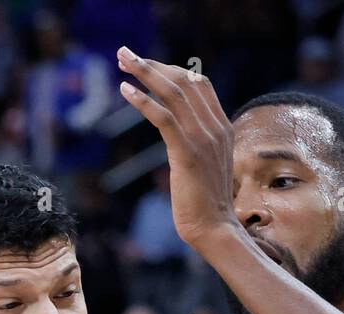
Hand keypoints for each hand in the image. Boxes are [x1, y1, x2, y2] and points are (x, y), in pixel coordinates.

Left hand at [117, 45, 235, 248]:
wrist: (215, 230)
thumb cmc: (204, 204)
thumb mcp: (204, 166)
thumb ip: (196, 144)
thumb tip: (177, 135)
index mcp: (222, 127)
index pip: (199, 84)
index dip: (170, 69)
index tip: (146, 64)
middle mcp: (215, 127)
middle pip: (183, 81)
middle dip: (152, 64)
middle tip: (124, 54)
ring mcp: (203, 139)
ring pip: (173, 93)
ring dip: (144, 72)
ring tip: (121, 61)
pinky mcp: (187, 153)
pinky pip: (163, 117)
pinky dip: (143, 100)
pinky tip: (125, 90)